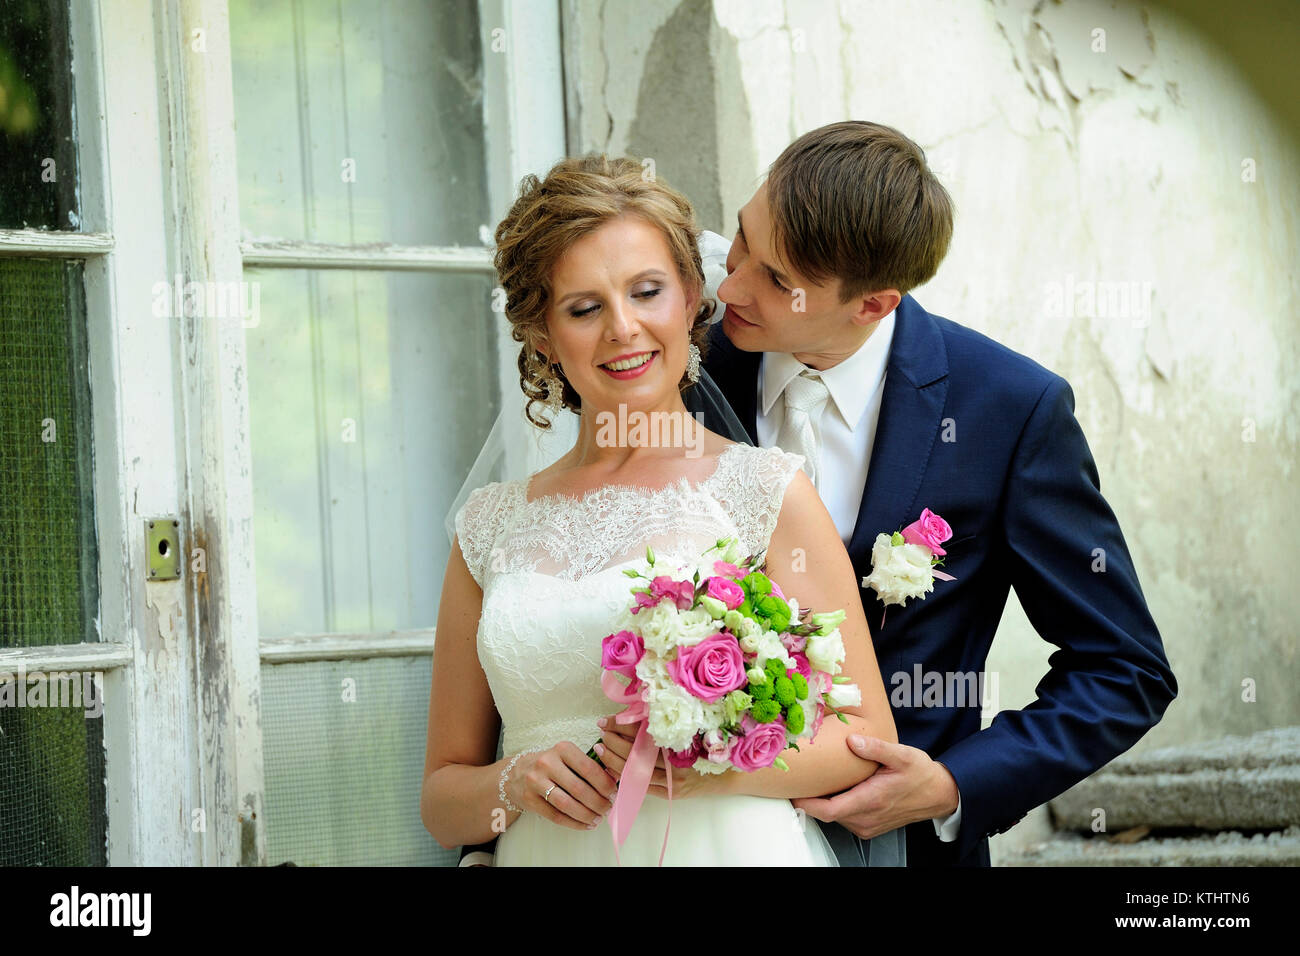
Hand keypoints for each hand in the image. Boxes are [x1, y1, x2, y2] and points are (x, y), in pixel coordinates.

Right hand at [509, 741, 617, 831]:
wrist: (516, 774)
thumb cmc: (551, 766)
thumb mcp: (567, 758)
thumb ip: (589, 766)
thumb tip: (615, 780)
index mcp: (562, 749)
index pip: (588, 768)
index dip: (604, 784)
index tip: (614, 793)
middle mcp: (547, 763)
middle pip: (579, 789)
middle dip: (598, 803)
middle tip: (607, 809)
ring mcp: (535, 781)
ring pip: (567, 805)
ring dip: (586, 815)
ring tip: (598, 819)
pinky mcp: (529, 800)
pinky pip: (555, 816)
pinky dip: (574, 823)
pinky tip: (585, 824)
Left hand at [594, 716, 708, 798]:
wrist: (726, 777)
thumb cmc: (706, 750)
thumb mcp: (688, 732)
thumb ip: (662, 726)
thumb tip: (630, 715)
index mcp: (678, 740)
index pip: (642, 731)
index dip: (622, 725)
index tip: (605, 720)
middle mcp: (675, 760)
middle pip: (636, 750)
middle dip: (614, 741)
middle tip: (601, 733)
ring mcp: (671, 779)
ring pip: (636, 769)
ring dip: (614, 759)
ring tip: (601, 750)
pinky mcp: (669, 792)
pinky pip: (641, 786)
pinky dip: (625, 777)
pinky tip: (613, 770)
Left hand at [791, 736, 959, 839]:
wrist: (938, 794)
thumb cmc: (921, 775)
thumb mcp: (902, 755)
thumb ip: (876, 748)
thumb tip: (852, 741)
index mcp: (871, 801)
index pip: (828, 810)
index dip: (806, 803)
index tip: (793, 790)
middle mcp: (866, 818)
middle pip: (827, 814)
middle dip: (811, 798)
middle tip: (800, 776)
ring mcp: (867, 825)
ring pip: (835, 817)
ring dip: (824, 801)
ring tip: (818, 778)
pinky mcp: (869, 827)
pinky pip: (844, 818)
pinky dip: (836, 804)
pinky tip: (837, 787)